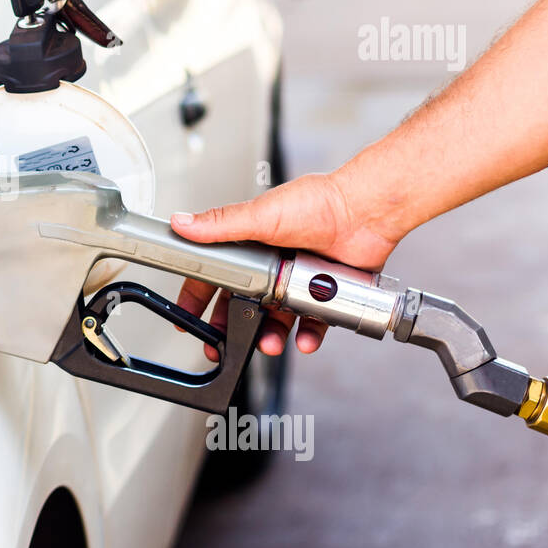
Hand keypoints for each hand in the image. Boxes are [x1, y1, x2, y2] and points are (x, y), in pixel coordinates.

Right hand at [170, 172, 401, 359]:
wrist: (365, 212)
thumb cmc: (318, 203)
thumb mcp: (260, 214)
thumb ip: (220, 224)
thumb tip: (182, 223)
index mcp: (250, 246)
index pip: (215, 276)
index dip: (198, 297)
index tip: (188, 317)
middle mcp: (271, 264)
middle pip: (243, 304)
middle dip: (231, 328)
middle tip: (222, 345)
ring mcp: (296, 280)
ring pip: (276, 319)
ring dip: (270, 336)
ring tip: (270, 344)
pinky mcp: (323, 293)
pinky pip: (312, 323)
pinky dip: (307, 335)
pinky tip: (304, 339)